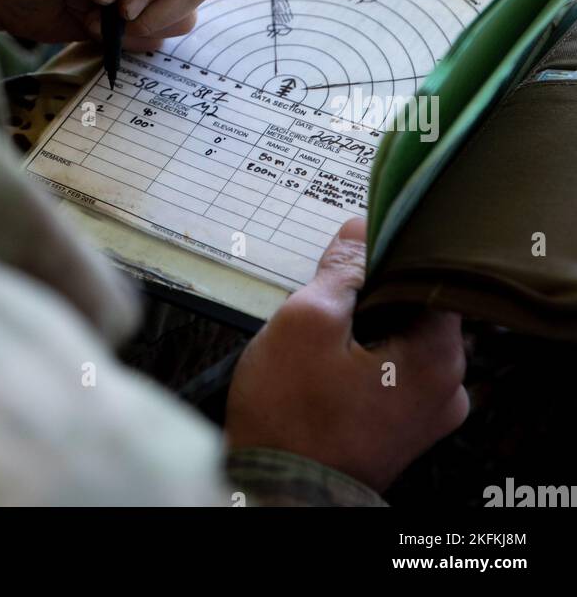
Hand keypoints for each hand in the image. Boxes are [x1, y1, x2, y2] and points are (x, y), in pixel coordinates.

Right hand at [225, 219, 468, 493]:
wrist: (277, 494)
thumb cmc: (291, 418)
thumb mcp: (306, 320)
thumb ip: (342, 269)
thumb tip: (361, 230)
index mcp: (440, 357)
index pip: (433, 272)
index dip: (394, 246)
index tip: (359, 238)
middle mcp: (447, 386)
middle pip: (415, 304)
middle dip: (369, 288)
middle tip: (326, 290)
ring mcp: (425, 410)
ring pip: (398, 333)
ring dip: (361, 321)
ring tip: (320, 329)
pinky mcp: (400, 424)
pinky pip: (388, 366)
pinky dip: (360, 352)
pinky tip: (325, 357)